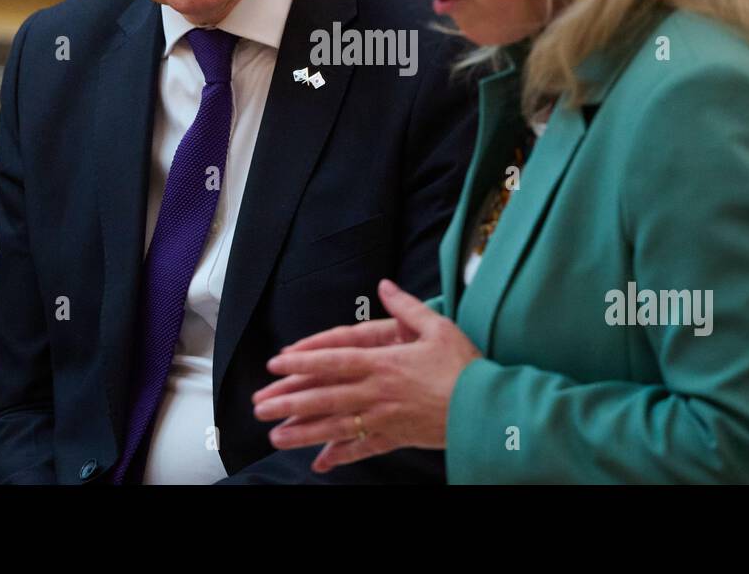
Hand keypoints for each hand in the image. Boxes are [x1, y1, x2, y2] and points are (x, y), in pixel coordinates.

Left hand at [252, 279, 481, 472]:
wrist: (489, 409)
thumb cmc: (465, 366)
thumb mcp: (438, 327)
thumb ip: (407, 306)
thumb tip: (386, 285)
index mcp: (385, 362)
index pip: (334, 360)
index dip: (303, 362)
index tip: (276, 364)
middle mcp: (378, 392)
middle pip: (325, 397)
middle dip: (289, 400)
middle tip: (260, 405)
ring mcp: (385, 418)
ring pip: (336, 426)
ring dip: (303, 432)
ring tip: (275, 436)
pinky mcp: (396, 438)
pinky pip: (364, 448)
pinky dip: (341, 457)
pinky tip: (320, 464)